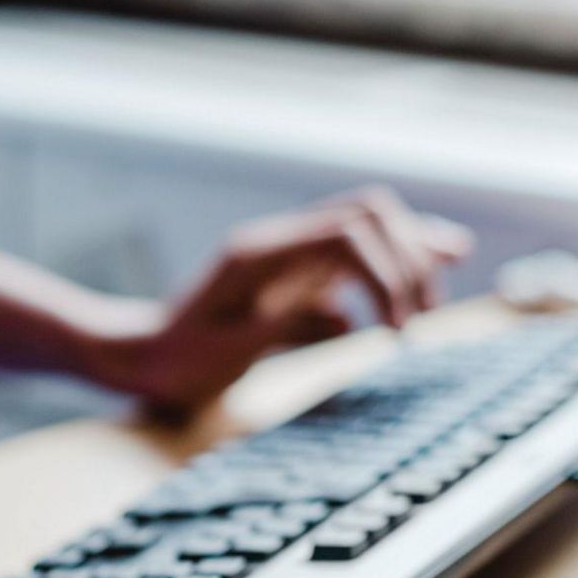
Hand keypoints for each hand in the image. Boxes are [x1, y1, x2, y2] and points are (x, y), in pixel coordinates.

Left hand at [84, 188, 472, 410]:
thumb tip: (344, 317)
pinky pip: (355, 261)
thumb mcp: (226, 353)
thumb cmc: (178, 362)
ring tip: (433, 302)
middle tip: (422, 318)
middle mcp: (281, 243)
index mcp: (261, 254)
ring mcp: (292, 256)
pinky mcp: (298, 277)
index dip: (387, 273)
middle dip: (408, 259)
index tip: (398, 330)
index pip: (348, 235)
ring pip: (370, 230)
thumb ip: (281, 328)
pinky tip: (417, 295)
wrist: (145, 358)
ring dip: (408, 258)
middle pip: (369, 216)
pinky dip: (391, 272)